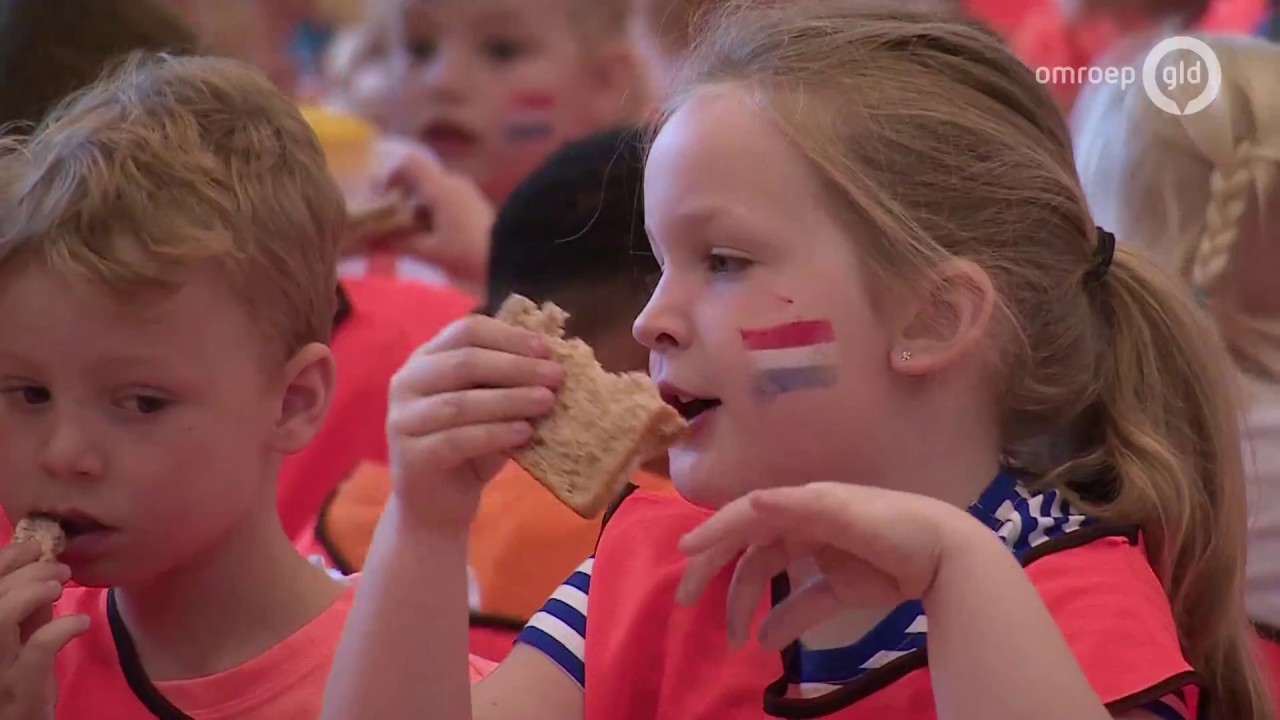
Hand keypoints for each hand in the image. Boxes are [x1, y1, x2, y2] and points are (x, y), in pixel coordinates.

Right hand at [0, 541, 87, 719]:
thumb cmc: (17, 684)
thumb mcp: (17, 643)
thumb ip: (26, 611)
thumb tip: (44, 569)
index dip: (3, 560)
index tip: (32, 547)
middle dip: (27, 572)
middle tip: (59, 569)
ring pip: (0, 617)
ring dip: (33, 593)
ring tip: (59, 588)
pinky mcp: (18, 691)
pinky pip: (37, 649)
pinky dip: (61, 627)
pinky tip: (79, 623)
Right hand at [372, 138, 493, 290]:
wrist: (513, 259)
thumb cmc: (468, 253)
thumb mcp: (430, 251)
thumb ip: (397, 243)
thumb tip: (368, 241)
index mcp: (440, 187)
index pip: (408, 163)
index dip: (388, 176)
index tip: (377, 198)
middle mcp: (453, 182)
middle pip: (418, 178)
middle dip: (399, 196)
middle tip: (384, 218)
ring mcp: (465, 192)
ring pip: (431, 190)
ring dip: (415, 206)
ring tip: (403, 231)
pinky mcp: (473, 205)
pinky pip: (445, 200)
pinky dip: (430, 212)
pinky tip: (426, 235)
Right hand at [386, 315, 563, 530]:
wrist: (437, 507)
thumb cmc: (471, 448)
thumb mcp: (492, 407)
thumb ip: (510, 383)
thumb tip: (554, 362)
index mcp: (426, 359)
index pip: (466, 331)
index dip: (509, 337)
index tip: (546, 350)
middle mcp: (407, 382)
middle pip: (464, 361)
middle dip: (516, 367)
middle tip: (555, 377)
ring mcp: (403, 420)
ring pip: (461, 402)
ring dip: (510, 399)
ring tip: (546, 402)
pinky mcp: (411, 456)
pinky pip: (457, 440)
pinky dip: (495, 434)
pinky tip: (524, 434)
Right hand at [676, 482, 981, 650]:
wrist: (951, 555)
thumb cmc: (897, 526)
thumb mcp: (846, 513)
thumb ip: (798, 507)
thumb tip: (750, 501)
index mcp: (802, 504)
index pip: (745, 517)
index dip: (712, 533)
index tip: (684, 556)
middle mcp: (805, 524)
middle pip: (748, 548)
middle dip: (716, 571)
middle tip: (685, 600)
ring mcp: (822, 555)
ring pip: (770, 577)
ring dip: (746, 603)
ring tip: (733, 638)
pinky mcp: (841, 583)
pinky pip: (802, 602)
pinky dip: (782, 620)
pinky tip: (767, 641)